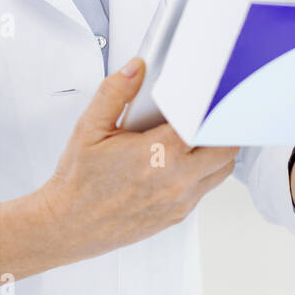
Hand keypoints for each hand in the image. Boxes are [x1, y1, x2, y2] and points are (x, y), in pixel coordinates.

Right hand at [39, 57, 238, 261]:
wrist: (68, 226)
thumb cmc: (78, 181)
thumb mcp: (90, 128)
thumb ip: (115, 92)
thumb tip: (136, 68)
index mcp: (157, 155)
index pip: (205, 125)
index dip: (208, 109)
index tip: (202, 99)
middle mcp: (175, 181)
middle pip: (225, 149)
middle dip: (217, 129)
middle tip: (201, 117)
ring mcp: (179, 202)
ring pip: (220, 171)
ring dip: (213, 153)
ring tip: (190, 139)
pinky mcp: (178, 216)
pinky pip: (204, 189)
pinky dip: (200, 173)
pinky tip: (176, 163)